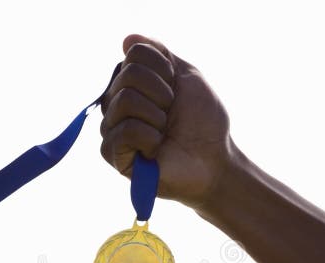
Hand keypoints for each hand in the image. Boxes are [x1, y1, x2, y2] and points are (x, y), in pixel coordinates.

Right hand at [100, 34, 232, 208]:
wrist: (213, 160)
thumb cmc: (203, 123)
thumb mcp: (187, 76)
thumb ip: (159, 54)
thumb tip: (126, 39)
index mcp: (133, 82)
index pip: (135, 53)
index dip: (164, 70)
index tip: (176, 90)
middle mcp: (117, 101)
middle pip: (129, 74)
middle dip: (162, 93)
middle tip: (171, 115)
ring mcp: (111, 126)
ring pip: (125, 100)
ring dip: (157, 116)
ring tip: (164, 132)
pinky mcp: (112, 153)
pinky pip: (125, 130)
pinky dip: (150, 137)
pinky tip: (156, 149)